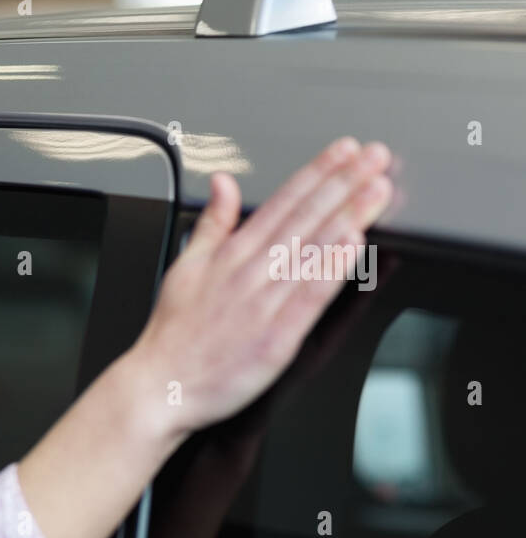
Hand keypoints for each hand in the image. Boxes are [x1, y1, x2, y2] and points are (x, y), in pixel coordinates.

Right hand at [126, 138, 393, 442]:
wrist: (160, 386)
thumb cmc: (173, 336)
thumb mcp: (184, 267)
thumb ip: (211, 223)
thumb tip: (222, 183)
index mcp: (230, 256)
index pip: (281, 204)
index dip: (316, 173)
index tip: (344, 151)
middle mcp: (249, 274)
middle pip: (303, 220)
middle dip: (343, 184)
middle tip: (375, 157)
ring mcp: (264, 306)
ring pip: (311, 252)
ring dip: (347, 216)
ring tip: (377, 188)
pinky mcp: (276, 339)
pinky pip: (309, 298)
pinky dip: (330, 269)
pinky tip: (353, 245)